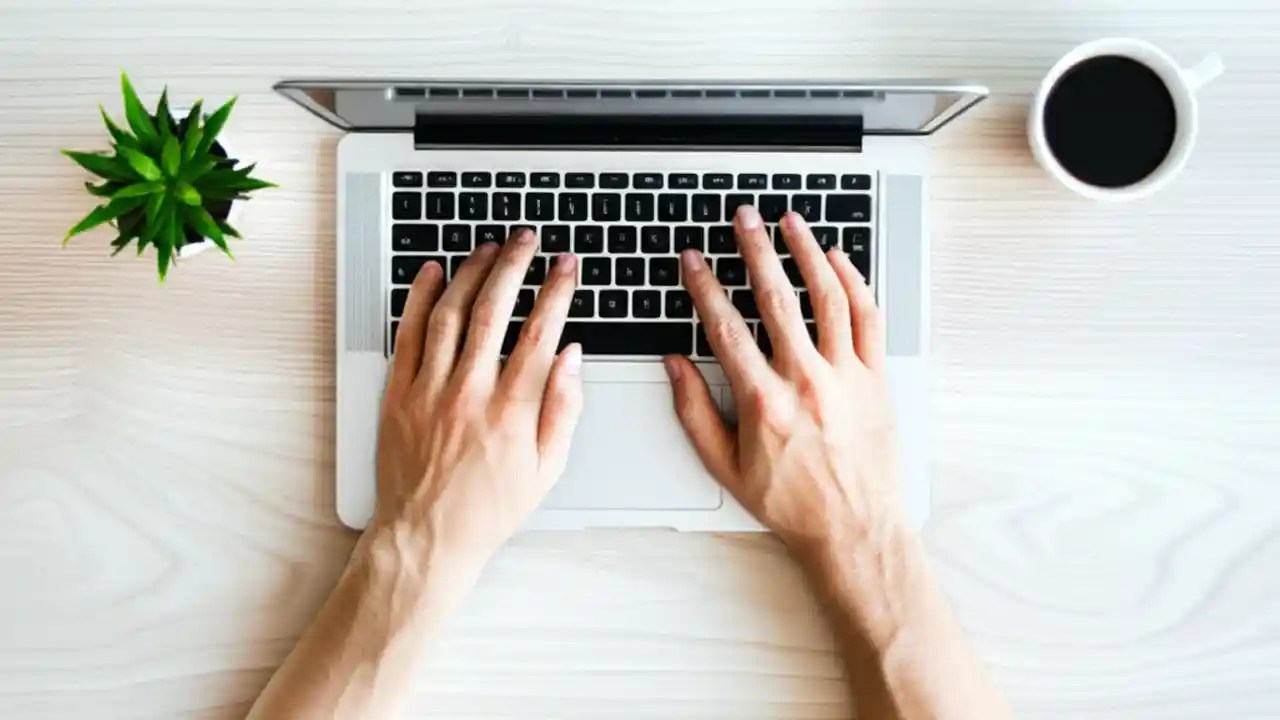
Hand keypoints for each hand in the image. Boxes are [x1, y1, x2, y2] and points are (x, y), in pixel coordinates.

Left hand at [374, 231, 582, 563]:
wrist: (426, 537)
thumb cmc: (488, 508)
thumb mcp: (548, 469)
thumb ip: (564, 409)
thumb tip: (571, 357)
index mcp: (511, 413)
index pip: (539, 334)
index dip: (556, 292)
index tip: (565, 266)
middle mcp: (469, 394)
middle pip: (493, 310)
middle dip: (514, 265)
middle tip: (527, 240)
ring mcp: (428, 391)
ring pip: (449, 313)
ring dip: (471, 272)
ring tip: (488, 248)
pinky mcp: (398, 395)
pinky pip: (407, 334)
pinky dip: (418, 297)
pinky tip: (431, 272)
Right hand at [665, 206, 903, 556]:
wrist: (854, 529)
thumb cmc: (790, 503)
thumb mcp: (724, 465)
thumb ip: (694, 411)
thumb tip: (674, 365)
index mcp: (764, 401)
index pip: (726, 327)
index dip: (705, 287)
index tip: (694, 261)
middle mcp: (806, 380)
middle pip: (776, 298)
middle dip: (755, 250)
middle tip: (743, 218)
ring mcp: (846, 376)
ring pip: (828, 296)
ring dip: (807, 252)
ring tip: (791, 222)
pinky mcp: (876, 379)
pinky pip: (868, 318)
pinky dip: (855, 283)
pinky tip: (839, 259)